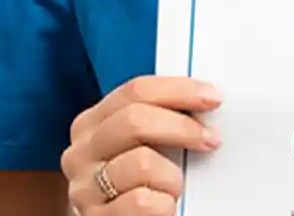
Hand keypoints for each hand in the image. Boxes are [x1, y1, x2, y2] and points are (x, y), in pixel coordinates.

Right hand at [61, 76, 222, 214]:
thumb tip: (203, 98)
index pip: (135, 91)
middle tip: (211, 139)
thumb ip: (157, 121)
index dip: (178, 90)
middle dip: (183, 127)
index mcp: (91, 125)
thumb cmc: (138, 185)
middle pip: (134, 120)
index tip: (212, 97)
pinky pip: (144, 202)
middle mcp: (81, 153)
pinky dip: (164, 206)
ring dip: (172, 178)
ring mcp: (85, 188)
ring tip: (173, 189)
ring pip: (143, 163)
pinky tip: (163, 208)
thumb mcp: (140, 146)